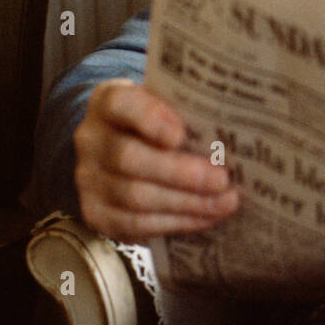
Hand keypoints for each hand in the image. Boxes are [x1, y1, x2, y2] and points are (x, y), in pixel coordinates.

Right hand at [73, 78, 239, 241]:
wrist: (122, 146)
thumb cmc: (158, 120)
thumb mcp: (167, 104)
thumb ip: (188, 112)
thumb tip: (236, 133)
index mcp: (109, 100)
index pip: (121, 104)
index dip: (150, 119)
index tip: (182, 135)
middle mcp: (91, 139)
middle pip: (129, 158)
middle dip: (181, 173)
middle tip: (222, 179)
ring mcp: (88, 179)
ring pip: (135, 197)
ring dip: (186, 203)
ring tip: (225, 202)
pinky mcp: (96, 214)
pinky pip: (135, 224)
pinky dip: (176, 222)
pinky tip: (206, 216)